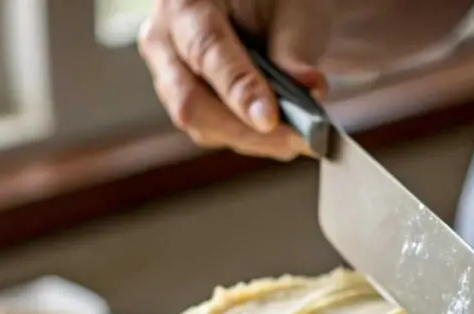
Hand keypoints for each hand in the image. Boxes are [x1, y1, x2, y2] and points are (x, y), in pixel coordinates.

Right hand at [139, 0, 331, 160]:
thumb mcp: (292, 7)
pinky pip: (215, 134)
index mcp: (183, 2)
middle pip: (191, 103)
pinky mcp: (189, 106)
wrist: (261, 6)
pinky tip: (282, 137)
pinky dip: (253, 140)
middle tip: (295, 140)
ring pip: (204, 128)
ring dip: (255, 140)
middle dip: (246, 129)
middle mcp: (165, 42)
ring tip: (298, 138)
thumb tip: (308, 88)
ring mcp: (171, 78)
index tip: (270, 119)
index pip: (206, 52)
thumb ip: (294, 48)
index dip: (238, 91)